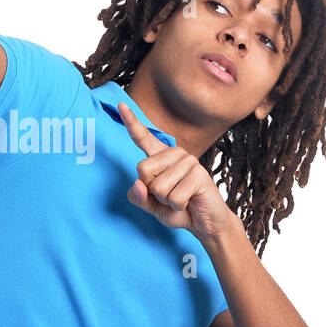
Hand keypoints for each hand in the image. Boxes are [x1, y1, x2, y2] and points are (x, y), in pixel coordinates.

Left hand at [118, 101, 233, 241]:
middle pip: (143, 169)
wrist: (205, 223)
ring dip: (167, 201)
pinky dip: (178, 207)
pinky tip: (189, 202)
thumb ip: (139, 197)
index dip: (131, 122)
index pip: (142, 137)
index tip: (120, 104)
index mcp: (160, 157)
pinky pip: (174, 197)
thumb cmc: (178, 210)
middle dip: (151, 191)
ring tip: (181, 200)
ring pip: (158, 187)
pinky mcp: (199, 173)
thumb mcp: (152, 206)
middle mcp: (175, 153)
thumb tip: (137, 185)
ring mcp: (188, 161)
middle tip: (168, 196)